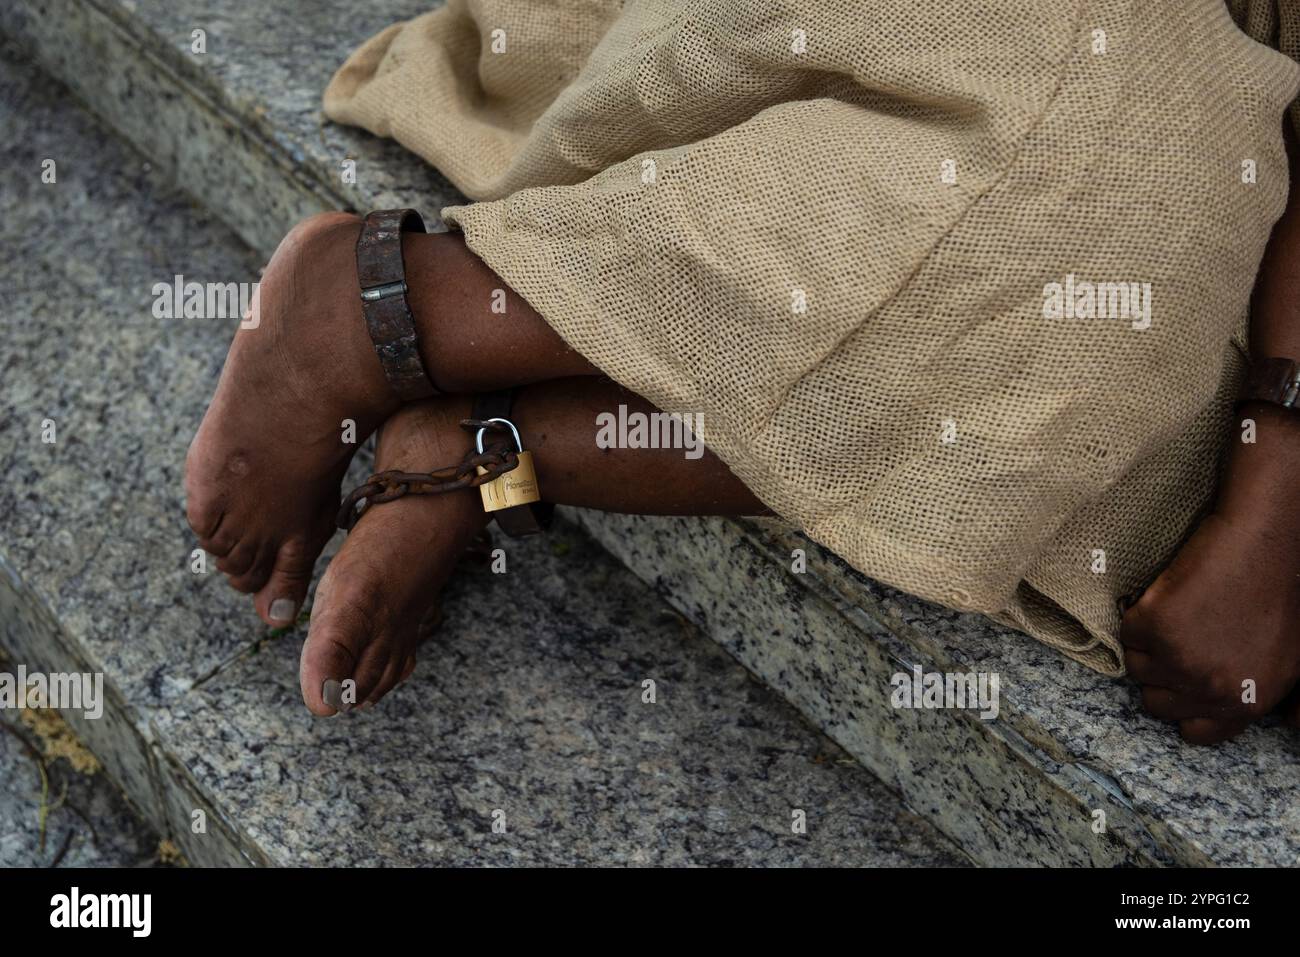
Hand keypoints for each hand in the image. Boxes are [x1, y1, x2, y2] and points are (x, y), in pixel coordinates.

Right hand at [1121, 511, 1299, 743]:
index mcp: (1248, 703)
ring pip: (1136, 668)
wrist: (1264, 544)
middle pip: (1157, 703)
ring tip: (1177, 615)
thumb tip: (1213, 705)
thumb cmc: (1277, 594)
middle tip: (1177, 642)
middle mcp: (1213, 690)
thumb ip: (1246, 693)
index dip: (1184, 707)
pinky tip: (1169, 598)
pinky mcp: (1154, 627)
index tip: (1180, 686)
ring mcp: (1181, 660)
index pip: (1197, 732)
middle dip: (1162, 674)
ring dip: (1148, 643)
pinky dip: (1139, 616)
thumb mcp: (1282, 662)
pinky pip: (1126, 634)